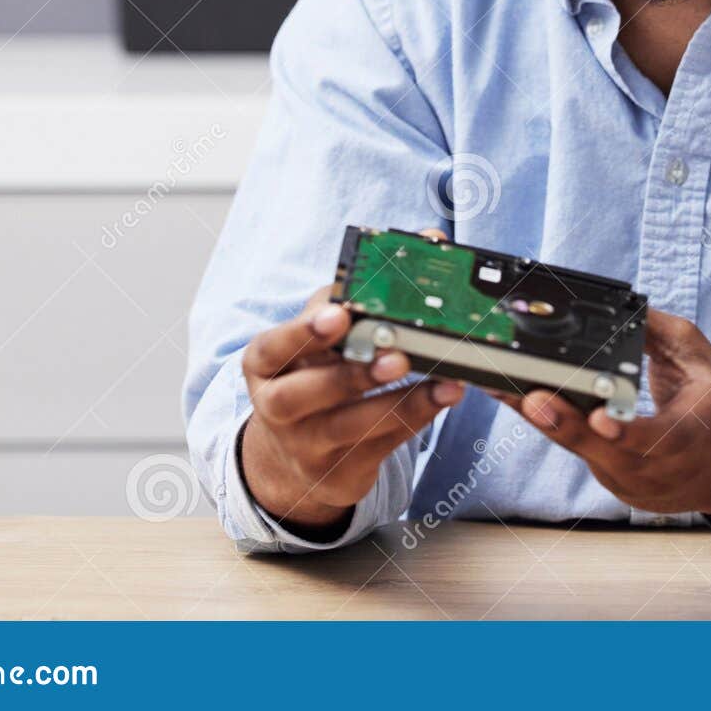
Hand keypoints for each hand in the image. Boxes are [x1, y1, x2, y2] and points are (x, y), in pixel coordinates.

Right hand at [239, 282, 463, 531]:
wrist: (295, 453)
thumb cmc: (316, 370)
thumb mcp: (326, 328)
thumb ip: (367, 284)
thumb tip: (430, 238)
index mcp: (266, 363)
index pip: (274, 347)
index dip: (304, 333)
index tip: (339, 315)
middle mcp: (277, 408)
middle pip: (305, 394)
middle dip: (353, 373)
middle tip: (396, 355)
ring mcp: (307, 445)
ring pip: (349, 426)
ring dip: (400, 402)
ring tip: (444, 379)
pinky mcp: (340, 473)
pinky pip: (381, 446)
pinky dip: (417, 418)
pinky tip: (444, 396)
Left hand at [496, 308, 710, 516]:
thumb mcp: (705, 361)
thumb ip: (662, 334)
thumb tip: (622, 308)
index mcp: (695, 435)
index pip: (659, 438)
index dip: (626, 432)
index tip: (599, 417)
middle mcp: (664, 469)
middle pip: (609, 453)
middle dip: (566, 425)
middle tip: (532, 398)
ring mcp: (640, 486)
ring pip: (588, 455)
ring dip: (550, 424)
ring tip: (510, 390)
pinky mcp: (621, 488)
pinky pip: (586, 457)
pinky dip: (561, 430)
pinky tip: (528, 404)